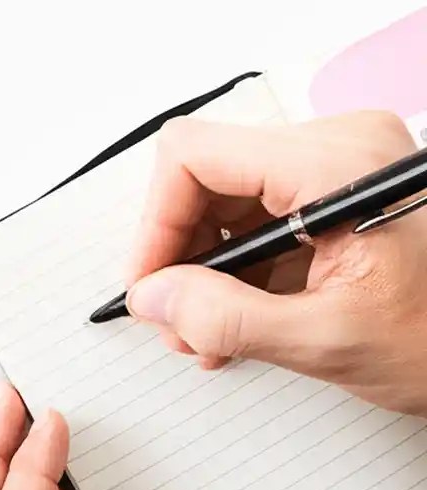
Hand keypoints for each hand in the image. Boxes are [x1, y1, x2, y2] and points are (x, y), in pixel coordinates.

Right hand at [126, 111, 426, 415]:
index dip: (156, 224)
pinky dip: (237, 269)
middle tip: (177, 322)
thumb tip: (154, 296)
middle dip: (180, 256)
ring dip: (204, 270)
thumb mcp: (329, 341)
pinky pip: (259, 216)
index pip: (195, 156)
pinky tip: (238, 318)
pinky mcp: (339, 193)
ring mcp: (339, 168)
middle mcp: (337, 148)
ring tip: (209, 333)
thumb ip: (228, 318)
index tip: (149, 283)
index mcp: (336, 164)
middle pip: (206, 178)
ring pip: (225, 200)